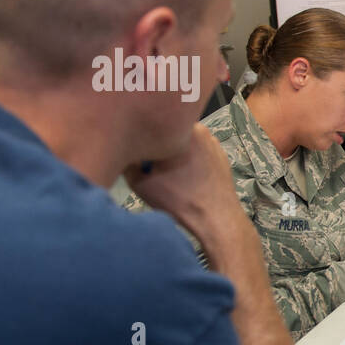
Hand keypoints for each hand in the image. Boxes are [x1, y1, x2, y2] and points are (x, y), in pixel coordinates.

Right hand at [123, 124, 240, 238]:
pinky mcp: (221, 155)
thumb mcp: (139, 182)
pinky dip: (190, 161)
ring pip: (184, 142)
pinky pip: (198, 152)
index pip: (151, 126)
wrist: (216, 218)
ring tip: (171, 175)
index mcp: (179, 129)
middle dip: (159, 146)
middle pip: (168, 133)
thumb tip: (123, 153)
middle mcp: (199, 129)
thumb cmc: (178, 199)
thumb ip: (127, 162)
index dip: (142, 141)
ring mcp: (213, 141)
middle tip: (153, 167)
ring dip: (175, 153)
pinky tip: (188, 178)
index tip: (139, 155)